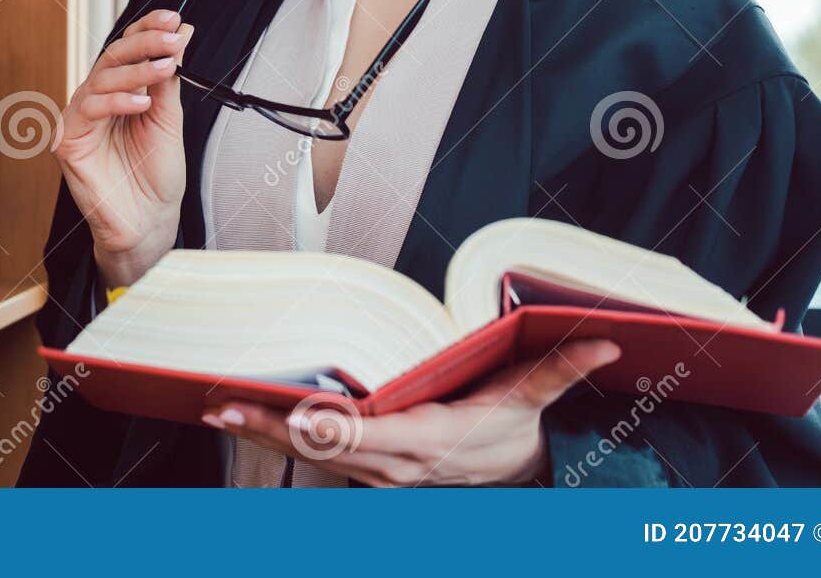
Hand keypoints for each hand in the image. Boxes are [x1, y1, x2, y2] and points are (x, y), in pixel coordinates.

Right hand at [51, 9, 194, 286]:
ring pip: (101, 77)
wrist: (149, 221)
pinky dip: (116, 101)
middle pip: (113, 56)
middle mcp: (97, 100)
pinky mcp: (69, 140)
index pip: (129, 48)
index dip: (148, 29)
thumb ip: (168, 78)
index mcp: (120, 91)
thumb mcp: (168, 119)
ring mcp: (81, 119)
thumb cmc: (155, 177)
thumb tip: (182, 35)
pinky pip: (88, 109)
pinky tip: (141, 101)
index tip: (174, 19)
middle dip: (145, 43)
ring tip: (165, 68)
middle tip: (173, 38)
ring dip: (136, 69)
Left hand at [201, 338, 621, 486]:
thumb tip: (603, 342)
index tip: (301, 415)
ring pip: (312, 453)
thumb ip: (561, 371)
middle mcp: (394, 463)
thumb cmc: (514, 433)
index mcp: (429, 440)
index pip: (375, 435)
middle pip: (326, 446)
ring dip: (264, 430)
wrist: (510, 479)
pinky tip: (241, 413)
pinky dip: (277, 436)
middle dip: (275, 425)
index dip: (336, 428)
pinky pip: (314, 454)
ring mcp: (375, 472)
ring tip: (217, 405)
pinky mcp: (364, 468)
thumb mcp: (533, 400)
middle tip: (226, 402)